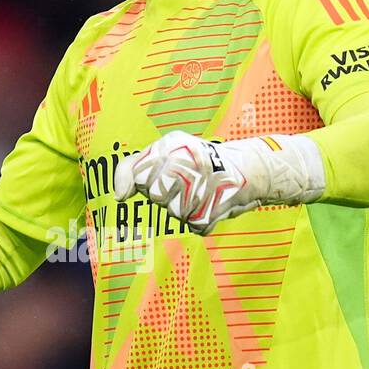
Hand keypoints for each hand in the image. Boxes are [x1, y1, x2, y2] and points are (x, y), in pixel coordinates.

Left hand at [112, 130, 324, 234]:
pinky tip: (212, 203)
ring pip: (174, 212)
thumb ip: (135, 168)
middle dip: (164, 194)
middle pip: (155, 195)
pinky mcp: (215, 208)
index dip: (143, 182)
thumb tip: (119, 195)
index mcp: (174, 145)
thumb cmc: (199, 162)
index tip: (156, 180)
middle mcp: (189, 162)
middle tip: (184, 184)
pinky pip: (194, 224)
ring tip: (201, 192)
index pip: (139, 174)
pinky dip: (201, 218)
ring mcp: (204, 186)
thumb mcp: (168, 152)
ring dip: (184, 208)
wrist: (250, 170)